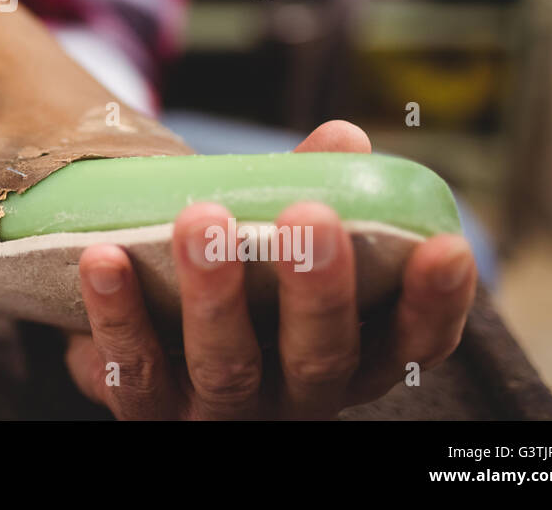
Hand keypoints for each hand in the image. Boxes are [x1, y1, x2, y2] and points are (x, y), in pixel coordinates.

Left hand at [65, 120, 476, 418]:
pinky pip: (133, 369)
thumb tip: (345, 139)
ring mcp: (221, 413)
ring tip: (202, 218)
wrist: (143, 320)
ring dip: (215, 293)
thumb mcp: (278, 234)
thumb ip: (312, 187)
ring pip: (228, 366)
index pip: (412, 344)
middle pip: (320, 357)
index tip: (447, 246)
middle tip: (311, 214)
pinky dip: (119, 312)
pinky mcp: (149, 410)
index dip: (436, 303)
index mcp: (350, 355)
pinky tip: (104, 256)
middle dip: (318, 287)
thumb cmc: (238, 272)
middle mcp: (296, 397)